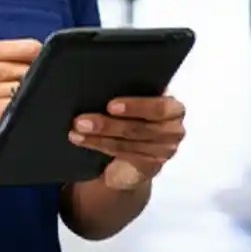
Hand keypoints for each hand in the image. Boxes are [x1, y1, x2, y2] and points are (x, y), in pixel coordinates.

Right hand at [0, 39, 40, 165]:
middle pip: (31, 69)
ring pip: (25, 90)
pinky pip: (15, 110)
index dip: (45, 61)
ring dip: (33, 101)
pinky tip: (21, 120)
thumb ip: (12, 62)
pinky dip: (24, 115)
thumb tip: (51, 60)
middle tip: (37, 96)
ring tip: (26, 109)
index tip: (47, 74)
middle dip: (41, 83)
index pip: (30, 47)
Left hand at [69, 96, 185, 190]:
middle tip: (81, 120)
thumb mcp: (133, 105)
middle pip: (140, 127)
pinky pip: (125, 156)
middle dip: (108, 124)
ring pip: (128, 142)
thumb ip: (127, 93)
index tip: (110, 105)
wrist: (133, 155)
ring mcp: (164, 151)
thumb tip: (96, 84)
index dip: (135, 106)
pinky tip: (83, 141)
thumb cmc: (132, 118)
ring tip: (77, 130)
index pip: (159, 107)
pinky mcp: (151, 167)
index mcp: (173, 107)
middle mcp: (173, 129)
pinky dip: (100, 146)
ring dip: (98, 136)